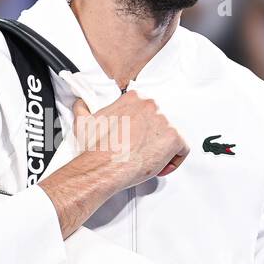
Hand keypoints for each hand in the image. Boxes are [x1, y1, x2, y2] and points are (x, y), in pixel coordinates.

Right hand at [72, 90, 188, 189]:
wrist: (102, 165)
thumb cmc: (97, 148)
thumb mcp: (85, 122)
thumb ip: (83, 109)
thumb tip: (80, 105)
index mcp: (134, 98)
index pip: (149, 111)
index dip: (144, 129)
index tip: (137, 138)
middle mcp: (151, 105)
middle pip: (162, 123)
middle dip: (153, 139)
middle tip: (141, 151)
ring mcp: (164, 120)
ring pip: (172, 136)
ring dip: (163, 150)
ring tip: (148, 160)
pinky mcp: (173, 137)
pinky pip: (183, 149)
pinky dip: (175, 160)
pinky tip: (159, 165)